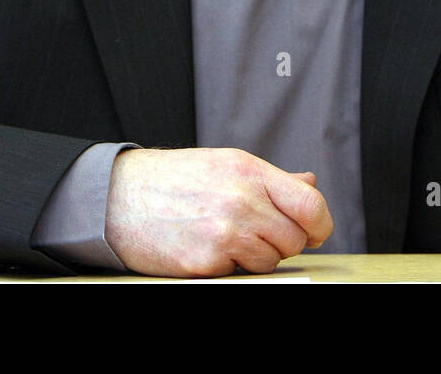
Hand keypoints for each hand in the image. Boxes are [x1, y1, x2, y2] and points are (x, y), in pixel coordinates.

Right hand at [103, 147, 332, 276]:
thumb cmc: (174, 179)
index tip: (315, 232)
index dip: (320, 224)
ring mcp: (224, 232)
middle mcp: (241, 199)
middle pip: (293, 239)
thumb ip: (271, 179)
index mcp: (250, 171)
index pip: (309, 204)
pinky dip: (228, 266)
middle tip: (256, 233)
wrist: (120, 197)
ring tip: (226, 237)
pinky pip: (239, 274)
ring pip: (269, 261)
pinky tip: (206, 246)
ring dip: (255, 256)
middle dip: (280, 241)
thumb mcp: (226, 165)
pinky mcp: (206, 262)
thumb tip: (310, 183)